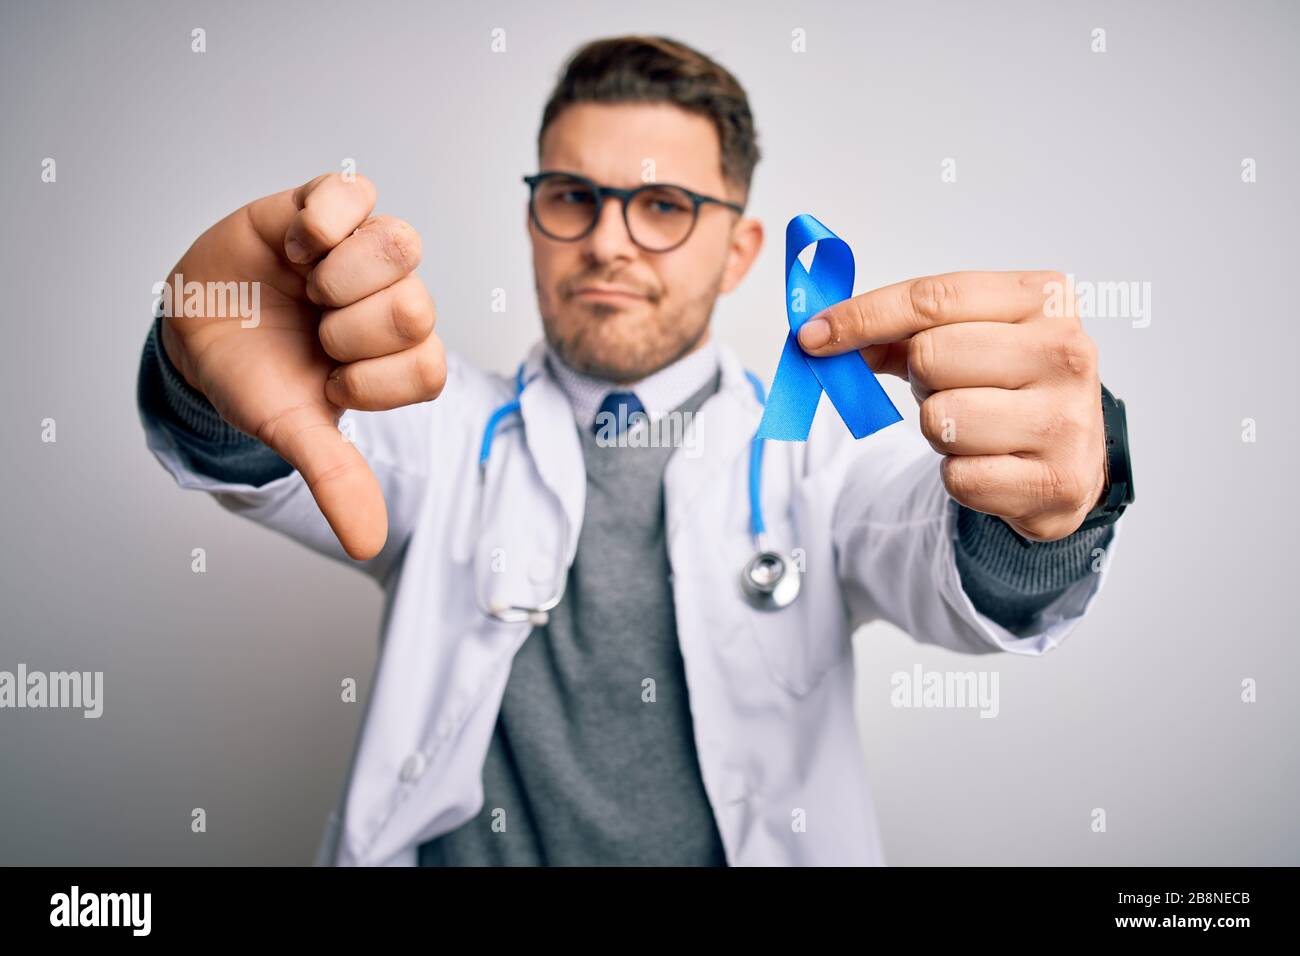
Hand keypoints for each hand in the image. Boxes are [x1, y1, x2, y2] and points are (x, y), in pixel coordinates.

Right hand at [158, 173, 444, 559]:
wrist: (197, 329)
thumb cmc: (258, 377)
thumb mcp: (292, 429)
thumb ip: (335, 477)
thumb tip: (368, 544)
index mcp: (402, 357)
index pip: (431, 369)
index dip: (371, 382)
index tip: (328, 381)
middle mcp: (395, 300)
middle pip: (418, 309)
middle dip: (350, 332)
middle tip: (314, 332)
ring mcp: (367, 250)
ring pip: (401, 246)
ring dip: (340, 277)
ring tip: (305, 286)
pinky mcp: (331, 206)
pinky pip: (355, 191)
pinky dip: (323, 221)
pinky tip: (295, 245)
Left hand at [798, 271, 1105, 540]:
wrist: (1070, 459)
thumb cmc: (1007, 385)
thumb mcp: (966, 337)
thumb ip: (897, 330)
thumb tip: (820, 334)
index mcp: (1044, 297)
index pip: (931, 297)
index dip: (862, 316)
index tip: (813, 335)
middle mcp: (1066, 352)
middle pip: (930, 357)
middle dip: (921, 380)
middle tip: (948, 388)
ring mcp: (1066, 419)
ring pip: (941, 420)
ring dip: (938, 430)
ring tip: (973, 427)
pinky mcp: (1055, 483)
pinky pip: (959, 477)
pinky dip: (957, 475)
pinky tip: (989, 464)